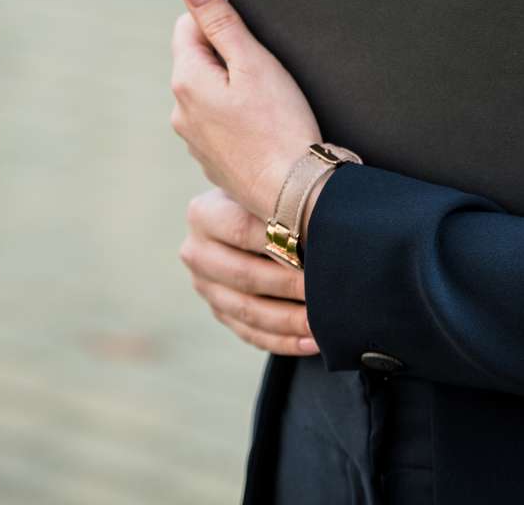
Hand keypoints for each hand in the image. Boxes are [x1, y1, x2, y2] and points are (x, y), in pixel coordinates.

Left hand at [170, 0, 320, 222]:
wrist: (294, 192)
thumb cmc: (280, 125)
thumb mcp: (254, 61)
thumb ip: (220, 20)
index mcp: (187, 81)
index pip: (188, 27)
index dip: (220, 22)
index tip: (249, 33)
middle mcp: (181, 112)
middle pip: (200, 60)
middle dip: (230, 57)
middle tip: (266, 71)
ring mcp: (195, 139)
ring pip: (211, 93)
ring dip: (234, 88)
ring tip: (270, 102)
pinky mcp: (212, 159)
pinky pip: (221, 122)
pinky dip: (239, 117)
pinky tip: (266, 126)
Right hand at [180, 186, 320, 356]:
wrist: (246, 205)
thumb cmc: (269, 188)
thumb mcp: (266, 180)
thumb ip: (282, 192)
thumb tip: (321, 210)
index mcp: (204, 212)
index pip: (244, 230)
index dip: (281, 244)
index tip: (317, 253)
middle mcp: (197, 251)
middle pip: (246, 276)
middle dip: (289, 287)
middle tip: (326, 292)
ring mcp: (205, 286)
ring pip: (247, 312)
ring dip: (289, 321)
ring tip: (323, 324)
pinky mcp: (218, 310)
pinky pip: (250, 333)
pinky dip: (283, 341)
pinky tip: (311, 342)